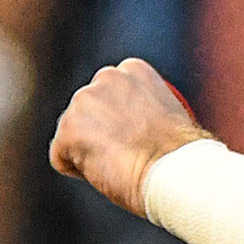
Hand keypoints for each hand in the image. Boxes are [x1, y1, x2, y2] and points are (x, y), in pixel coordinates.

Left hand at [50, 59, 210, 215]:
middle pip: (86, 110)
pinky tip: (105, 174)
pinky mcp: (68, 130)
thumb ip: (145, 115)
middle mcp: (106, 77)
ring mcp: (84, 102)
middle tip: (123, 156)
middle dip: (96, 132)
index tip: (132, 138)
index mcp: (134, 70)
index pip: (109, 92)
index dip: (117, 118)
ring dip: (87, 152)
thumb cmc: (181, 158)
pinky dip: (78, 171)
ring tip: (119, 166)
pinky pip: (61, 158)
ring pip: (71, 134)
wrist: (175, 171)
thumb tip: (137, 134)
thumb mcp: (169, 122)